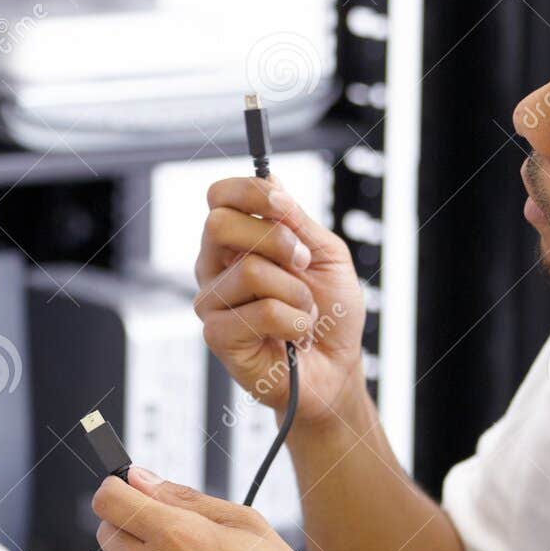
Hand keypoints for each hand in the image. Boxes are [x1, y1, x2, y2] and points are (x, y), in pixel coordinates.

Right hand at [194, 173, 367, 427]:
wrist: (337, 370)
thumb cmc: (330, 314)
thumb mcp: (325, 255)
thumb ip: (297, 220)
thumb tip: (270, 180)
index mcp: (237, 241)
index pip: (219, 196)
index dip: (250, 191)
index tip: (282, 205)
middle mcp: (216, 267)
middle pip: (219, 223)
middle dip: (275, 239)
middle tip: (301, 264)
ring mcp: (213, 302)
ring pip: (250, 270)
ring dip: (296, 292)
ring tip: (302, 311)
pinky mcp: (218, 336)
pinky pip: (261, 311)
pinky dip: (294, 322)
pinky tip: (292, 336)